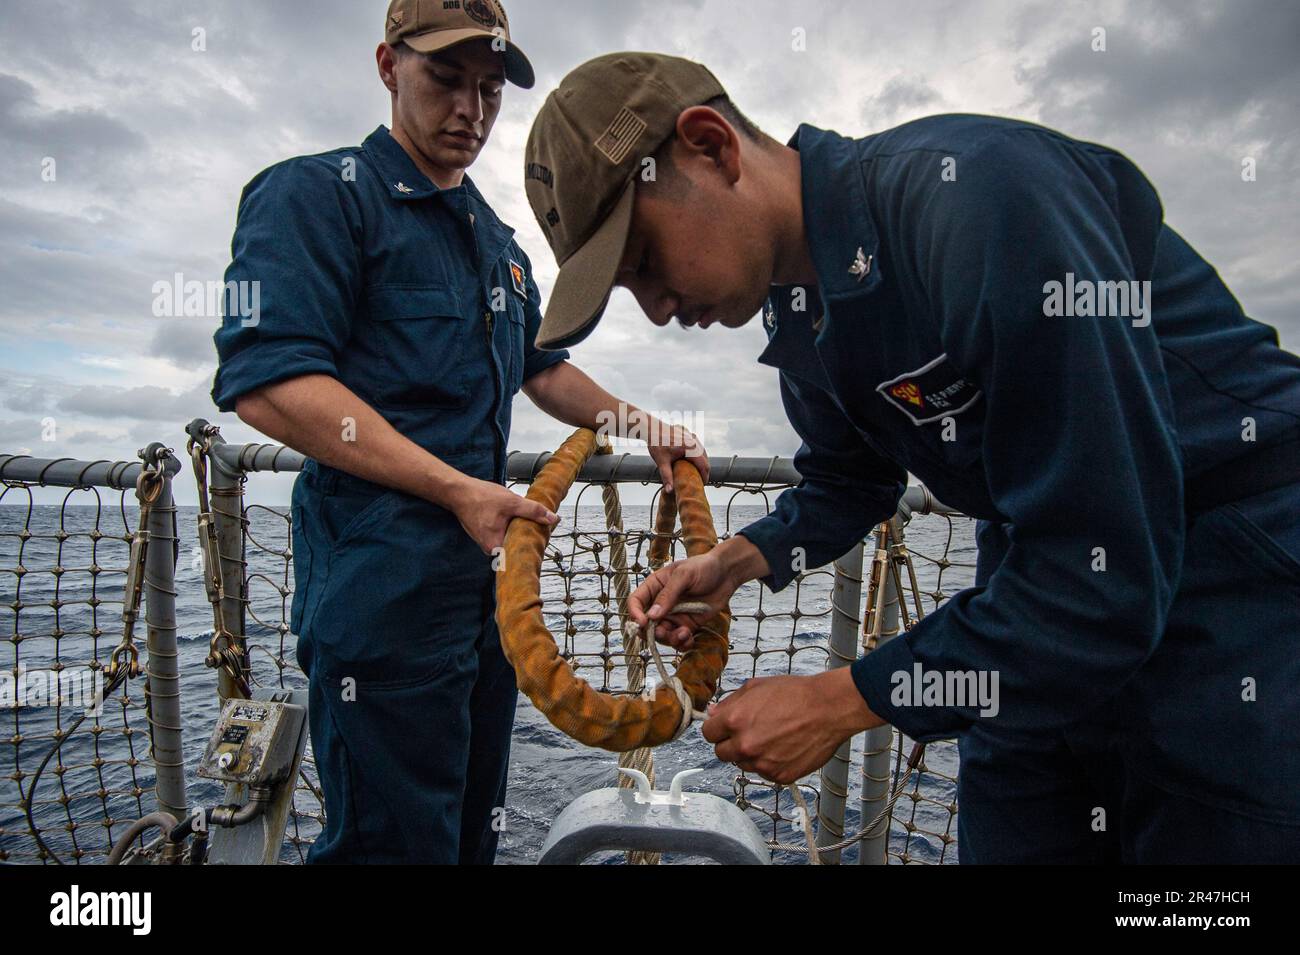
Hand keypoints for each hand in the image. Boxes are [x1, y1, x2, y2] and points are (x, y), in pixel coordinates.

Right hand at [449, 477, 558, 554]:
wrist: (459, 491)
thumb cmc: (479, 498)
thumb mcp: (512, 502)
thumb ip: (533, 511)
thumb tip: (552, 519)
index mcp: (496, 546)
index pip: (521, 554)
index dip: (534, 546)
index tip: (543, 538)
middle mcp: (490, 549)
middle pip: (516, 548)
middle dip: (528, 537)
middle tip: (539, 527)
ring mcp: (487, 543)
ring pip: (510, 540)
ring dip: (519, 531)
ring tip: (527, 522)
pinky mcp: (486, 535)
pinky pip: (503, 534)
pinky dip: (510, 527)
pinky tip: (514, 519)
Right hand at [627, 552, 736, 650]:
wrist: (727, 573)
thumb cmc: (704, 567)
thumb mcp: (684, 575)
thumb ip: (668, 594)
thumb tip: (652, 615)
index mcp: (654, 586)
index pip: (636, 602)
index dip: (635, 614)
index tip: (643, 623)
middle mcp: (661, 603)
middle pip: (647, 624)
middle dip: (653, 632)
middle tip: (664, 632)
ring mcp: (674, 615)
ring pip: (662, 635)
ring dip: (670, 639)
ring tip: (684, 633)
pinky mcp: (687, 625)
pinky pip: (679, 640)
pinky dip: (682, 643)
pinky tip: (690, 638)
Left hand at [645, 419, 709, 491]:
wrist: (652, 428)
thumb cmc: (656, 444)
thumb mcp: (661, 462)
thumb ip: (667, 477)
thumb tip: (670, 490)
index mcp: (690, 448)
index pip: (704, 465)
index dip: (705, 476)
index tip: (702, 485)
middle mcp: (694, 441)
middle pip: (705, 459)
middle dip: (704, 470)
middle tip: (699, 481)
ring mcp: (693, 437)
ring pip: (703, 453)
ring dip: (701, 463)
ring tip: (696, 473)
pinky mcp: (690, 435)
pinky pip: (698, 447)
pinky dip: (698, 456)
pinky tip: (692, 462)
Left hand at [701, 669, 882, 784]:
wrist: (829, 709)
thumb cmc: (795, 694)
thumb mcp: (756, 687)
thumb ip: (729, 702)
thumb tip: (712, 714)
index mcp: (734, 720)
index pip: (708, 734)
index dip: (717, 729)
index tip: (726, 727)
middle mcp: (745, 745)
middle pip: (721, 753)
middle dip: (730, 743)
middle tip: (749, 732)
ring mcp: (762, 764)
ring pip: (742, 764)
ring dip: (750, 754)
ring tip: (772, 737)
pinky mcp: (779, 776)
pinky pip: (764, 773)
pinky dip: (769, 763)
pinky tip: (783, 747)